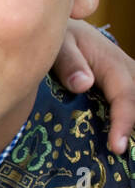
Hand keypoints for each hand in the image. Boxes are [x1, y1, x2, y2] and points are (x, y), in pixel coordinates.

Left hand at [55, 18, 133, 154]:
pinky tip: (117, 143)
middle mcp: (127, 72)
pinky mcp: (120, 88)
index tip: (116, 147)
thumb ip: (69, 63)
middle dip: (133, 130)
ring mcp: (126, 80)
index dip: (124, 122)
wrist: (64, 31)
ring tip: (124, 154)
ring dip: (131, 128)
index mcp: (113, 63)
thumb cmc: (60, 39)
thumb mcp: (60, 44)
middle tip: (122, 156)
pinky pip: (128, 103)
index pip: (126, 96)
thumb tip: (84, 84)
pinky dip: (126, 122)